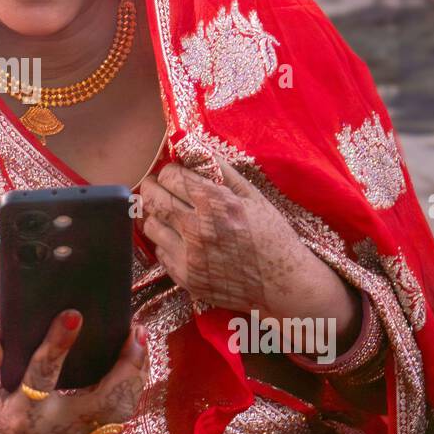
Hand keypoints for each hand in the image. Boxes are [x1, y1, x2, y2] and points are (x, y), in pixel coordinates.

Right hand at [0, 311, 148, 433]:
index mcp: (21, 413)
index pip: (42, 376)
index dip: (57, 345)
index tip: (73, 315)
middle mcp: (53, 426)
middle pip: (100, 402)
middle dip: (123, 368)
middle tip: (134, 331)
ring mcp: (74, 432)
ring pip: (118, 409)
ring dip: (134, 374)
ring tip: (140, 336)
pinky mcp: (85, 430)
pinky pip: (119, 410)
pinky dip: (133, 381)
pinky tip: (137, 354)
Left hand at [141, 161, 355, 325]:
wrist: (284, 284)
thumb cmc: (274, 236)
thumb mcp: (254, 196)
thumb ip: (222, 171)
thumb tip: (194, 149)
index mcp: (215, 203)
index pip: (170, 176)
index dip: (170, 171)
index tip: (175, 174)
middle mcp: (197, 228)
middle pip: (152, 198)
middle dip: (152, 187)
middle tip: (157, 186)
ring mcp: (188, 255)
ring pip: (150, 225)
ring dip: (155, 215)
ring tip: (168, 213)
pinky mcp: (185, 277)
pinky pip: (159, 251)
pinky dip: (165, 241)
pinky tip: (180, 239)